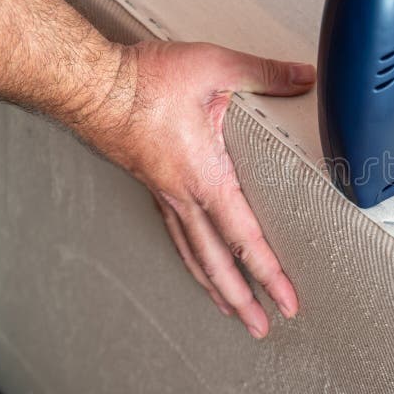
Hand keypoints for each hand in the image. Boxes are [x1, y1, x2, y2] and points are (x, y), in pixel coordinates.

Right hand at [80, 41, 315, 337]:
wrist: (89, 83)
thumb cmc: (145, 81)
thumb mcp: (215, 67)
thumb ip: (264, 74)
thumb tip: (304, 76)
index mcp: (205, 177)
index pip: (245, 238)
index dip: (269, 273)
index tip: (286, 300)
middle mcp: (184, 197)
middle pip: (216, 263)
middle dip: (242, 299)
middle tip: (261, 326)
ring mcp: (166, 196)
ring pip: (194, 255)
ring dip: (216, 287)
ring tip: (232, 310)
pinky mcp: (154, 186)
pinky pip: (177, 236)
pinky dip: (193, 260)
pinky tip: (198, 262)